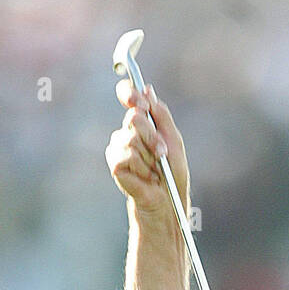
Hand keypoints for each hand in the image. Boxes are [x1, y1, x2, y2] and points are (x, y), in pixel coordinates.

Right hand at [105, 80, 190, 216]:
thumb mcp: (173, 139)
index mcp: (142, 122)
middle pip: (134, 117)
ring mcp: (118, 147)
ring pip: (131, 138)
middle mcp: (127, 131)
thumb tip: (147, 89)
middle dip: (152, 135)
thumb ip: (161, 114)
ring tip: (155, 169)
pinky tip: (146, 177)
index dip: (130, 94)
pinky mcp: (115, 164)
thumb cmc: (172, 171)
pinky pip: (127, 156)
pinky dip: (141, 168)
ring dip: (149, 155)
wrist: (167, 200)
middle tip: (161, 152)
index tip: (140, 100)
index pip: (128, 96)